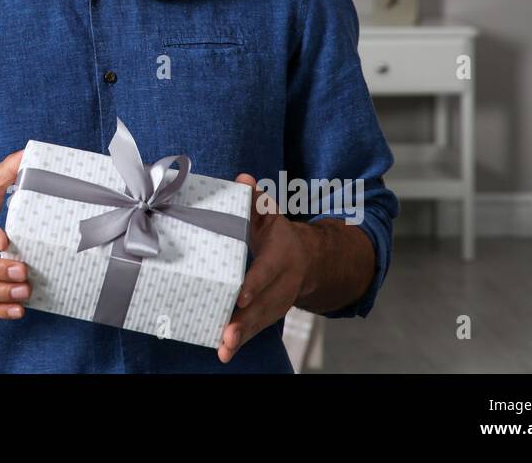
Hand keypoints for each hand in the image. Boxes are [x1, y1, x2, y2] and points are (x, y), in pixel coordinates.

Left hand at [217, 173, 311, 363]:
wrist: (308, 259)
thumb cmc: (277, 233)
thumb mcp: (269, 213)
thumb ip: (256, 199)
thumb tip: (243, 178)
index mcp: (282, 255)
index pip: (267, 270)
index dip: (255, 283)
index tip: (241, 295)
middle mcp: (283, 283)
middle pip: (265, 304)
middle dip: (245, 320)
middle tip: (227, 333)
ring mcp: (278, 301)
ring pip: (260, 321)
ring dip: (242, 335)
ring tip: (223, 347)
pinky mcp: (269, 313)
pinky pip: (255, 328)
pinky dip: (241, 341)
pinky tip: (223, 352)